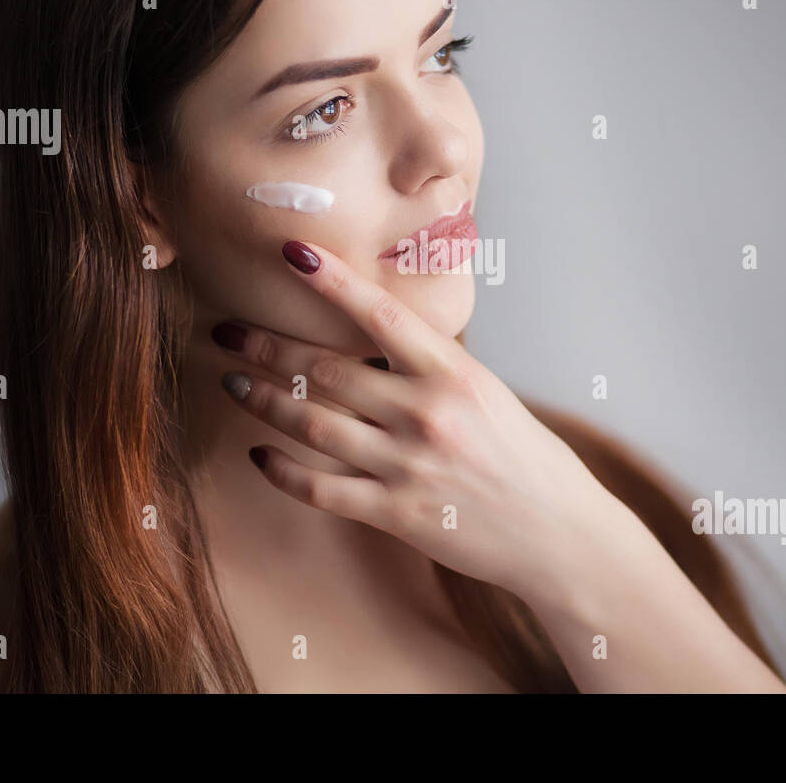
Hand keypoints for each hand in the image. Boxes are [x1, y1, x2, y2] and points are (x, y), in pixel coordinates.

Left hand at [213, 239, 628, 601]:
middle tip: (227, 330)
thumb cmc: (524, 456)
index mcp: (454, 374)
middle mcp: (427, 414)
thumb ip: (430, 368)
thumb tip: (370, 338)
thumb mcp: (486, 393)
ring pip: (312, 425)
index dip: (331, 281)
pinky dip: (282, 470)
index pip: (380, 315)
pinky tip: (259, 454)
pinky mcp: (396, 515)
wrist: (558, 533)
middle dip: (266, 346)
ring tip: (232, 382)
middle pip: (326, 370)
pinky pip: (320, 489)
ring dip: (263, 400)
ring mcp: (408, 467)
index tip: (291, 251)